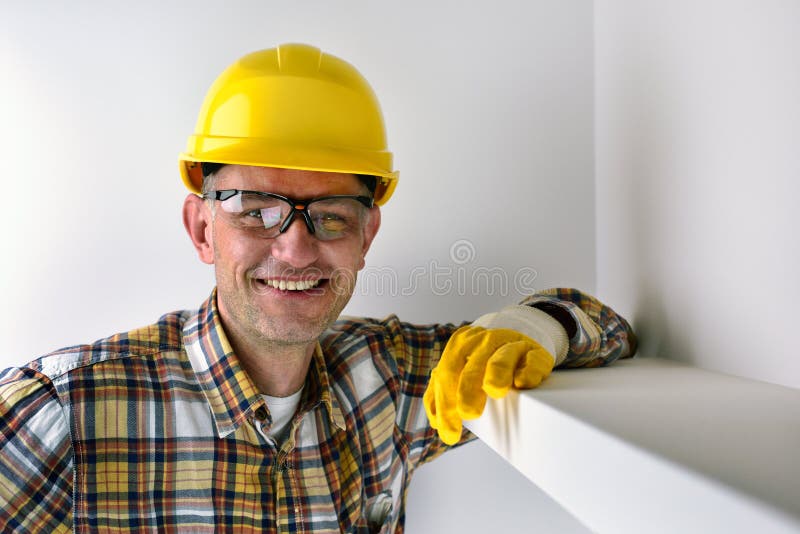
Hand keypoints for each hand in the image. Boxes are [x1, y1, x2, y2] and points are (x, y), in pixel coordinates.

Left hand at [423, 325, 554, 444]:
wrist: (514, 343)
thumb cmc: (483, 364)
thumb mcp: (459, 372)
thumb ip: (442, 392)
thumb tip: (436, 421)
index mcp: (460, 346)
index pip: (447, 374)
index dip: (446, 404)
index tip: (450, 433)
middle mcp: (483, 341)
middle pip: (472, 365)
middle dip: (468, 390)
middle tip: (468, 413)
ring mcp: (511, 344)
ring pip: (503, 355)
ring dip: (497, 371)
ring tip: (494, 389)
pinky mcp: (536, 352)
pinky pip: (533, 359)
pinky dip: (528, 370)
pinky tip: (522, 382)